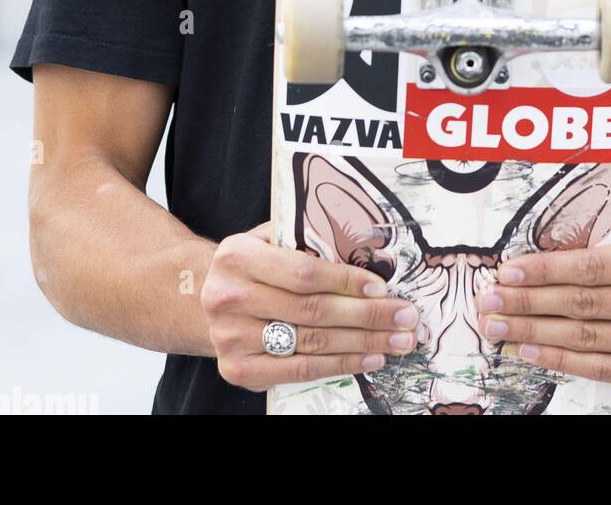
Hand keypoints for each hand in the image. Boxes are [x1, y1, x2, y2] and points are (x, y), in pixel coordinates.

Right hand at [201, 222, 420, 391]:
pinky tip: (368, 357)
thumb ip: (308, 240)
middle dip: (368, 315)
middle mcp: (229, 298)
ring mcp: (230, 338)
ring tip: (398, 340)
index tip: (383, 287)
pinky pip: (300, 370)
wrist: (205, 297)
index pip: (304, 273)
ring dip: (363, 342)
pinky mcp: (238, 370)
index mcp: (237, 256)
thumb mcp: (270, 239)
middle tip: (405, 317)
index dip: (347, 282)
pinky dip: (340, 365)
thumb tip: (370, 251)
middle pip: (313, 311)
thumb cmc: (253, 264)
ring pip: (312, 343)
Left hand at [474, 228, 610, 395]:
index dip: (546, 270)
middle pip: (584, 304)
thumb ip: (598, 242)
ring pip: (585, 338)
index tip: (508, 272)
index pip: (593, 266)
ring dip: (533, 333)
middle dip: (528, 302)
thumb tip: (531, 252)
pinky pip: (597, 368)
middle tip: (491, 301)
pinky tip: (529, 351)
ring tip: (500, 327)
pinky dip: (558, 359)